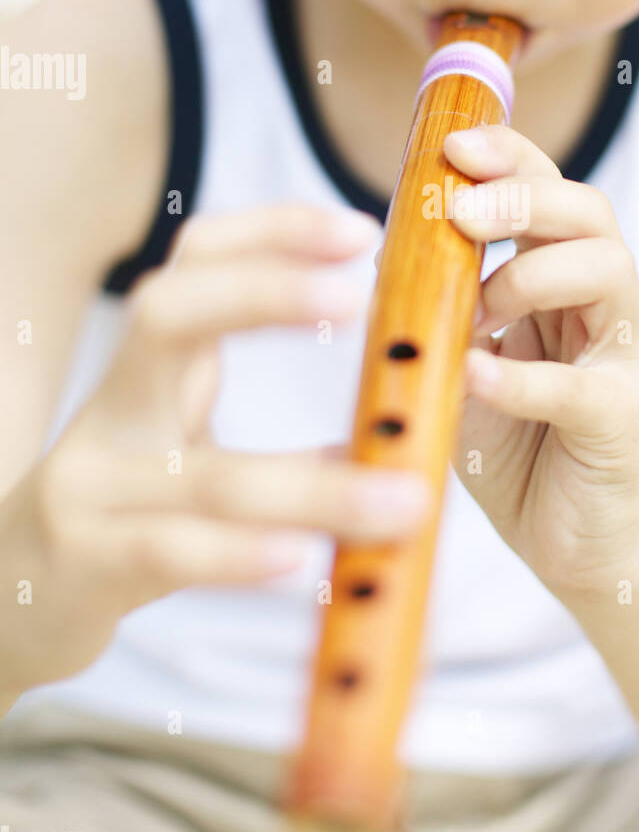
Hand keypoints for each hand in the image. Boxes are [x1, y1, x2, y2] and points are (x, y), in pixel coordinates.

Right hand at [0, 205, 431, 698]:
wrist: (7, 600)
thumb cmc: (119, 522)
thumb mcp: (183, 462)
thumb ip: (275, 454)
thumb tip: (389, 448)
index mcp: (149, 372)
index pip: (195, 263)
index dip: (271, 232)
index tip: (357, 231)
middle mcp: (114, 413)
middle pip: (168, 315)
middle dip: (264, 293)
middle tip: (354, 294)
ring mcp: (91, 487)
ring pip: (207, 474)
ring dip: (316, 490)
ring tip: (406, 497)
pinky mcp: (83, 568)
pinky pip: (168, 553)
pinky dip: (237, 555)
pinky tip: (297, 558)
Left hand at [444, 125, 638, 600]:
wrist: (571, 544)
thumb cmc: (515, 445)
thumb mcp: (463, 361)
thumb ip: (439, 309)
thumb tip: (383, 253)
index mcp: (560, 279)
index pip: (547, 189)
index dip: (508, 157)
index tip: (451, 147)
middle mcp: (602, 304)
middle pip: (588, 212)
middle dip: (524, 197)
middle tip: (462, 210)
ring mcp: (622, 357)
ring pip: (608, 272)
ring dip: (531, 275)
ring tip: (478, 308)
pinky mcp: (623, 418)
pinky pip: (580, 385)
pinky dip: (522, 376)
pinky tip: (474, 373)